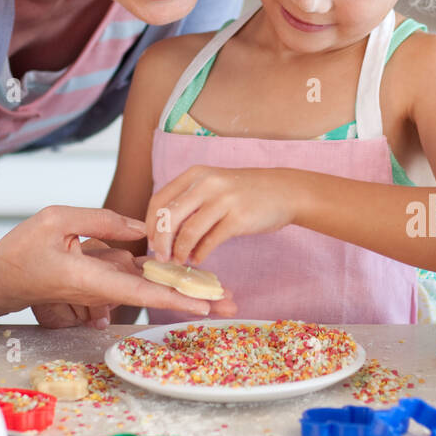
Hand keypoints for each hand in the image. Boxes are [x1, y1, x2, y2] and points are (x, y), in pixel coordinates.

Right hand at [0, 205, 232, 320]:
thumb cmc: (20, 251)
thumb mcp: (57, 219)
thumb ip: (102, 220)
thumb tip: (141, 229)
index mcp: (90, 279)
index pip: (139, 291)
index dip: (173, 298)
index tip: (203, 305)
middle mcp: (102, 291)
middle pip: (154, 295)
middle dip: (193, 300)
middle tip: (232, 304)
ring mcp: (103, 290)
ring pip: (148, 287)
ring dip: (181, 290)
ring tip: (222, 295)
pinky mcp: (101, 284)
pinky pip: (133, 280)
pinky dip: (159, 279)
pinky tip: (186, 277)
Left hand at [145, 166, 301, 265]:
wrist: (284, 191)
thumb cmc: (245, 192)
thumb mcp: (214, 186)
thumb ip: (190, 201)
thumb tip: (164, 231)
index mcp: (196, 175)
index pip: (159, 200)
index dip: (150, 224)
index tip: (152, 241)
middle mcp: (207, 184)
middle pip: (168, 217)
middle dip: (160, 242)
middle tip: (161, 258)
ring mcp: (223, 200)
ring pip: (188, 231)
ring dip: (180, 252)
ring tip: (180, 261)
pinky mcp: (238, 218)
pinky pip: (210, 241)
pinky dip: (200, 254)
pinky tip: (198, 259)